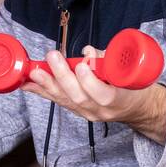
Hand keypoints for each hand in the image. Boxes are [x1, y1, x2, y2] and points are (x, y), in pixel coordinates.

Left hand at [23, 47, 165, 141]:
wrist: (137, 108)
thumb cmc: (135, 86)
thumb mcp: (129, 71)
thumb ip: (107, 60)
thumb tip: (87, 52)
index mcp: (120, 99)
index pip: (103, 95)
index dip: (91, 82)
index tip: (82, 65)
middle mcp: (101, 110)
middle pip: (78, 97)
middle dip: (62, 76)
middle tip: (52, 57)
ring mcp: (88, 113)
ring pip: (65, 100)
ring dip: (47, 84)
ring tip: (34, 72)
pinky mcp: (78, 112)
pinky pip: (59, 101)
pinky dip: (43, 91)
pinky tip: (28, 84)